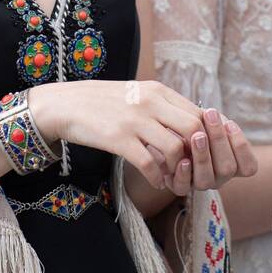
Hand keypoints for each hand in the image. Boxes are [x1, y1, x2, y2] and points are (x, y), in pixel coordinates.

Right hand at [27, 79, 256, 191]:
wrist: (64, 104)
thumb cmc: (103, 103)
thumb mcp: (137, 95)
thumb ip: (163, 107)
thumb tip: (192, 127)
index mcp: (158, 91)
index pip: (198, 113)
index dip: (207, 138)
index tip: (203, 154)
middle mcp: (150, 102)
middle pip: (194, 129)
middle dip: (198, 154)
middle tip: (192, 169)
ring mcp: (134, 120)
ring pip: (176, 148)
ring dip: (178, 169)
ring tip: (173, 177)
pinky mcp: (118, 138)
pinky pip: (149, 163)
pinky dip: (157, 177)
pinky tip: (156, 181)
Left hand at [146, 105, 256, 196]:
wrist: (168, 132)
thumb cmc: (196, 123)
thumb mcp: (211, 121)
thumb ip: (218, 122)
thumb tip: (218, 119)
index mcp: (233, 164)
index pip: (249, 167)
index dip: (242, 146)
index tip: (230, 123)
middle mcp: (219, 177)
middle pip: (227, 169)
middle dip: (219, 141)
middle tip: (211, 116)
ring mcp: (200, 183)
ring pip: (207, 179)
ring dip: (203, 155)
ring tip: (197, 134)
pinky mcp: (179, 186)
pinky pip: (184, 187)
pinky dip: (184, 174)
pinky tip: (183, 159)